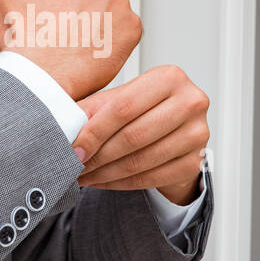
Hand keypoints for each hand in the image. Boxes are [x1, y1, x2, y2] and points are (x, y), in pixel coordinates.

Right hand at [0, 0, 140, 101]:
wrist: (40, 81)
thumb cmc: (19, 39)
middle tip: (61, 23)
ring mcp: (119, 2)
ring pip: (111, 1)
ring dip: (99, 14)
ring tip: (75, 39)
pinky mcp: (133, 28)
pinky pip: (126, 26)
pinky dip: (113, 36)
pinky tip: (92, 49)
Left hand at [71, 65, 209, 202]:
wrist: (174, 130)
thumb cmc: (142, 110)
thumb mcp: (118, 100)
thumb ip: (93, 108)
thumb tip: (61, 125)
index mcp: (169, 77)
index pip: (123, 107)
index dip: (94, 131)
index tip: (73, 148)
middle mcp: (191, 102)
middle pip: (133, 136)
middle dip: (98, 155)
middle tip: (73, 166)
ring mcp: (198, 134)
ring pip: (141, 160)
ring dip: (106, 173)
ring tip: (84, 175)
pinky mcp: (196, 161)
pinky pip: (151, 178)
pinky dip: (121, 183)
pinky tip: (103, 181)